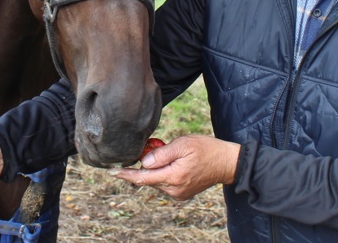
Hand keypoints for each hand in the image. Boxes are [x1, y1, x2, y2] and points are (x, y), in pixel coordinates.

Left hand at [110, 134, 238, 199]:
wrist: (226, 163)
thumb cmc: (206, 149)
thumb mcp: (183, 144)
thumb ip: (161, 153)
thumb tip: (143, 162)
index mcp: (173, 177)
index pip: (143, 178)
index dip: (125, 174)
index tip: (111, 171)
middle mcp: (174, 189)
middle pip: (148, 178)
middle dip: (145, 165)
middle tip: (155, 148)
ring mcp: (178, 194)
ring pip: (156, 180)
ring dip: (155, 168)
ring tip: (171, 155)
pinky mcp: (182, 194)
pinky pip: (165, 183)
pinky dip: (163, 173)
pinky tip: (174, 163)